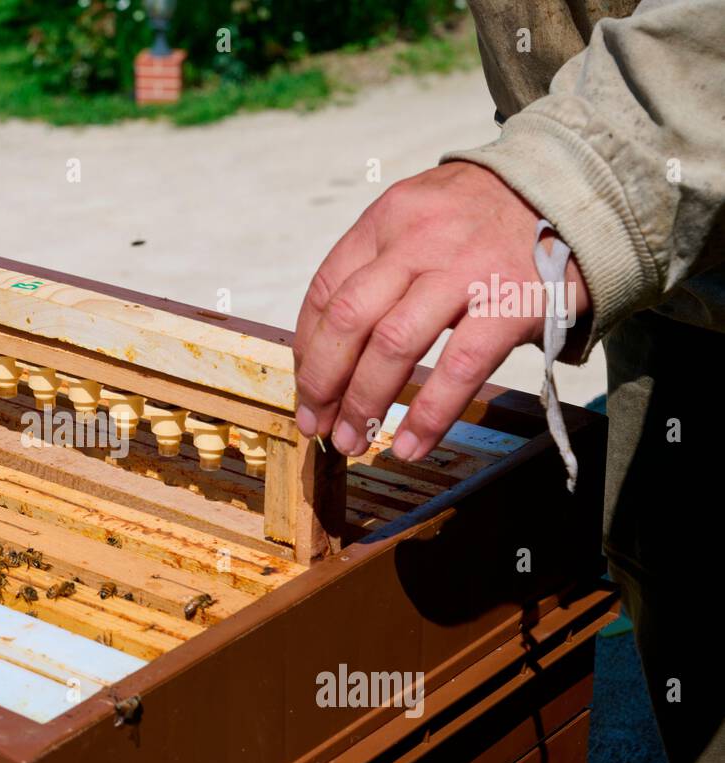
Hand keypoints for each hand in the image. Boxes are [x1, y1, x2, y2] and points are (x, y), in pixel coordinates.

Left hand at [292, 161, 590, 461]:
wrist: (582, 191)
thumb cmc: (490, 220)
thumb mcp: (425, 217)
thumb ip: (383, 265)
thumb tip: (336, 348)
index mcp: (389, 218)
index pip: (327, 289)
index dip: (308, 347)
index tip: (306, 386)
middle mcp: (419, 239)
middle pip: (348, 320)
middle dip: (322, 381)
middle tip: (316, 422)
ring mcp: (465, 270)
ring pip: (392, 345)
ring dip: (363, 403)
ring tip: (352, 441)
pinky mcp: (510, 303)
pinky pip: (457, 368)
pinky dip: (427, 414)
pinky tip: (409, 445)